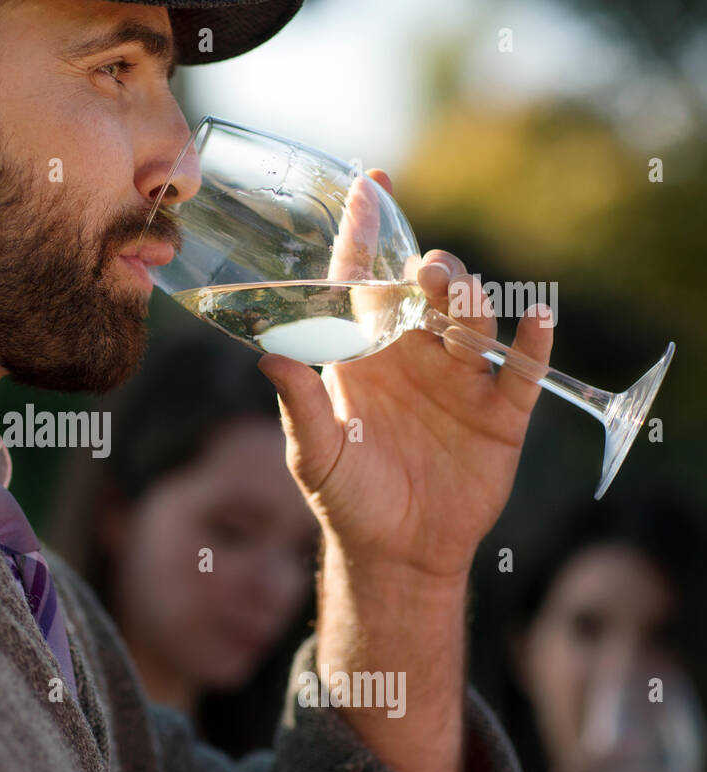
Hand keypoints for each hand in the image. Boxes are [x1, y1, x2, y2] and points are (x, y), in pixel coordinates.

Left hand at [258, 169, 553, 579]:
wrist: (397, 553)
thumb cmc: (347, 499)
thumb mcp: (315, 455)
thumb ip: (300, 405)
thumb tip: (268, 356)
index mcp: (364, 356)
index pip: (364, 283)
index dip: (366, 235)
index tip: (371, 185)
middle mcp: (414, 357)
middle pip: (426, 293)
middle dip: (427, 268)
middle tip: (423, 268)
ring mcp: (460, 382)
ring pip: (472, 319)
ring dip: (468, 298)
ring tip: (452, 289)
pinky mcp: (499, 415)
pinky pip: (521, 372)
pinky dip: (531, 344)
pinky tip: (536, 320)